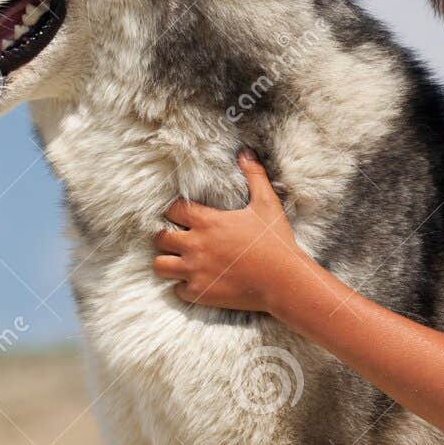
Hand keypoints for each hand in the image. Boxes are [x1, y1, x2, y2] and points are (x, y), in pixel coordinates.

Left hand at [152, 148, 302, 312]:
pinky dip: (183, 286)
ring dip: (167, 262)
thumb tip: (245, 152)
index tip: (182, 215)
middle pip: (160, 238)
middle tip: (177, 238)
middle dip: (165, 236)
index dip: (174, 211)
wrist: (284, 281)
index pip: (172, 210)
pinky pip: (176, 290)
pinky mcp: (200, 293)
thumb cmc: (275, 241)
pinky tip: (195, 281)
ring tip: (179, 260)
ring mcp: (195, 271)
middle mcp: (195, 245)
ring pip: (160, 265)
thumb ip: (254, 176)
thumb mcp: (267, 204)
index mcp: (207, 222)